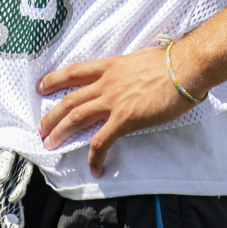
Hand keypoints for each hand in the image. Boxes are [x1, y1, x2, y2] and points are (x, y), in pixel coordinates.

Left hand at [37, 44, 197, 176]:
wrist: (186, 67)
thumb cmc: (172, 61)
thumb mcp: (141, 59)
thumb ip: (129, 69)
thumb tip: (131, 76)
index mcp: (110, 66)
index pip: (74, 72)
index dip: (54, 80)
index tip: (40, 87)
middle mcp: (106, 82)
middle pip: (69, 99)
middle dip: (51, 116)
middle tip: (40, 128)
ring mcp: (113, 101)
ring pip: (76, 118)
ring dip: (60, 133)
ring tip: (50, 145)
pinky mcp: (124, 119)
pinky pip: (101, 142)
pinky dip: (95, 157)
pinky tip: (95, 168)